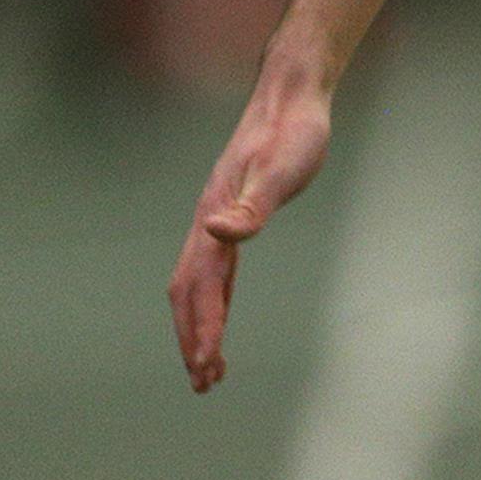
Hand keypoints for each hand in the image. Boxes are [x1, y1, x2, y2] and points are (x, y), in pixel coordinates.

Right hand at [169, 74, 331, 392]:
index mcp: (215, 216)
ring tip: (209, 369)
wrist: (291, 96)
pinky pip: (213, 270)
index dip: (203, 326)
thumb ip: (252, 205)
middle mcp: (208, 222)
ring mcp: (215, 219)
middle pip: (187, 293)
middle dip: (192, 338)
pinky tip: (219, 316)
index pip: (201, 285)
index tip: (207, 367)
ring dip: (199, 325)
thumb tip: (216, 232)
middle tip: (204, 384)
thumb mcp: (283, 169)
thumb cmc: (294, 133)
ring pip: (196, 284)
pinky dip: (213, 301)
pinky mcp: (231, 214)